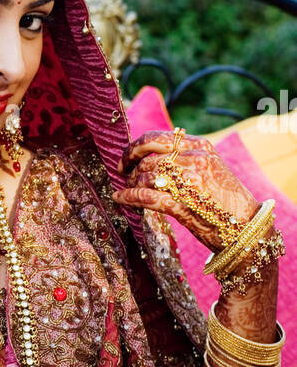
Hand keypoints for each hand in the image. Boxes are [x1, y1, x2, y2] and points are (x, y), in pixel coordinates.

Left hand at [113, 130, 258, 252]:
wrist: (247, 227)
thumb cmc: (226, 199)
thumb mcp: (211, 167)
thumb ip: (186, 157)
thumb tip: (152, 155)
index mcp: (201, 147)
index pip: (156, 138)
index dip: (134, 148)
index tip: (125, 159)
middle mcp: (195, 161)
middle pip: (148, 159)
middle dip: (131, 169)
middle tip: (124, 176)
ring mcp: (189, 183)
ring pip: (146, 177)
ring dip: (131, 184)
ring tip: (127, 190)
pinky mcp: (183, 205)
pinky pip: (147, 197)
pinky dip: (129, 197)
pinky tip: (119, 199)